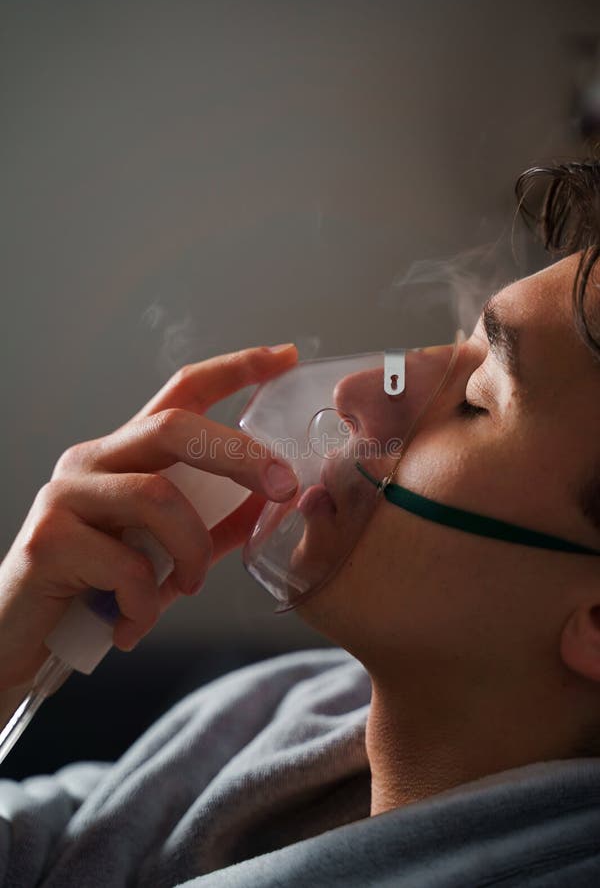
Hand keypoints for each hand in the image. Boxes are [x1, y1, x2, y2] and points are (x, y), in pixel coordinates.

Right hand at [0, 344, 297, 688]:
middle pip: (172, 426)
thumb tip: (273, 506)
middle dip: (239, 454)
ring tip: (187, 588)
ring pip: (156, 497)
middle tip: (283, 487)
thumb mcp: (168, 553)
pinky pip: (127, 564)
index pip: (182, 392)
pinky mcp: (48, 540)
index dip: (235, 369)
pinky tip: (133, 623)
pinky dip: (147, 600)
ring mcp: (66, 495)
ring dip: (192, 550)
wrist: (25, 639)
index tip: (286, 356)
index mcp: (124, 455)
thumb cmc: (98, 589)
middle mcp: (92, 460)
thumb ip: (213, 527)